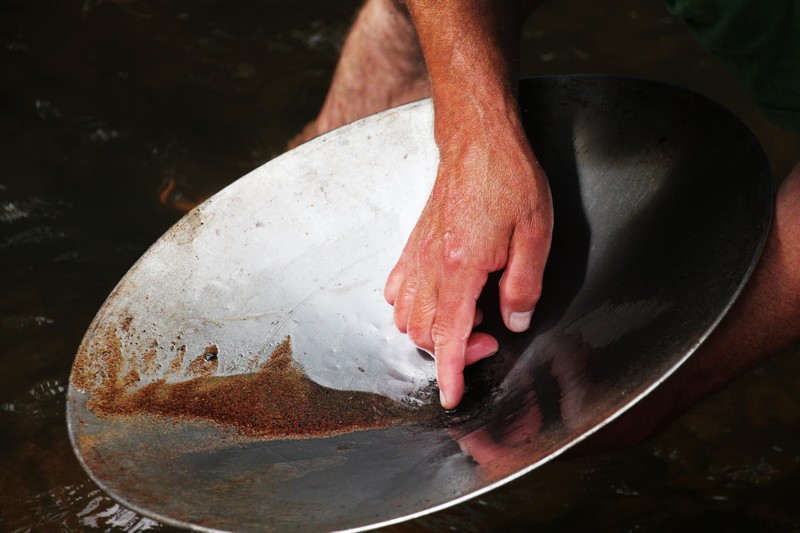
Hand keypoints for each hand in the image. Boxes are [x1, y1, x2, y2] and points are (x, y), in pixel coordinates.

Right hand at [384, 125, 552, 408]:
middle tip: (489, 336)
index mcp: (460, 266)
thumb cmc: (507, 179)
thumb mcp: (534, 233)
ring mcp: (416, 256)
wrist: (477, 142)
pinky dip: (411, 309)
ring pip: (406, 316)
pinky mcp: (412, 246)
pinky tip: (437, 300)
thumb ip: (524, 285)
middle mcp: (429, 265)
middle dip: (453, 350)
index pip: (448, 334)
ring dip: (433, 331)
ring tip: (469, 315)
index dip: (450, 372)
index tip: (451, 397)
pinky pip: (396, 291)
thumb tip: (513, 320)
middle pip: (424, 332)